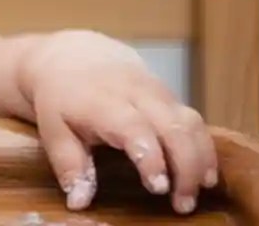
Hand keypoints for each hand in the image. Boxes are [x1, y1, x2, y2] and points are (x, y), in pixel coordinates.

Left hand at [24, 31, 217, 213]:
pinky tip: (205, 172)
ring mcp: (156, 91)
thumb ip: (69, 165)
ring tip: (200, 190)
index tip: (158, 187)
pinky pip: (194, 118)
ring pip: (190, 121)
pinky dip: (204, 146)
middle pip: (172, 126)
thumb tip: (79, 202)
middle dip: (185, 166)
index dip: (150, 157)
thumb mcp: (53, 129)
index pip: (134, 128)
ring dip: (201, 158)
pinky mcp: (169, 94)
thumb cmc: (61, 98)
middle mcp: (135, 93)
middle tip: (183, 203)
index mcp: (103, 102)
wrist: (73, 55)